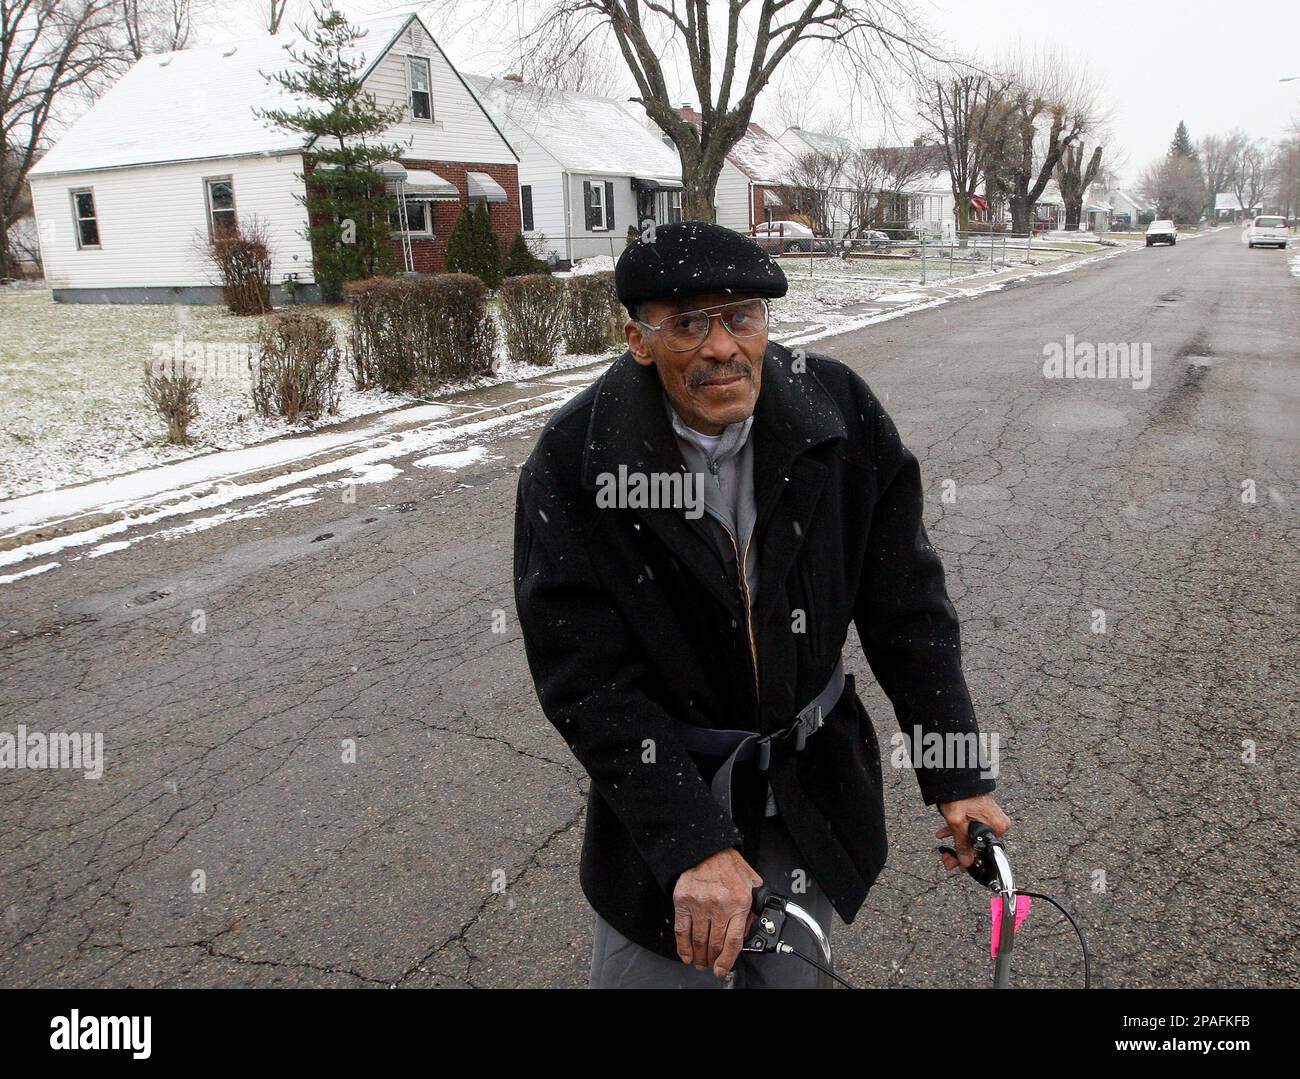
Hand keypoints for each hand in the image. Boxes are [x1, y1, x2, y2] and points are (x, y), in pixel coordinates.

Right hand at [672, 848, 762, 976]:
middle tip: (712, 966)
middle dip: (713, 960)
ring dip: (699, 956)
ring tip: (700, 963)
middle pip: (715, 944)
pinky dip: (683, 946)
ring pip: (699, 940)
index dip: (728, 960)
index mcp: (738, 902)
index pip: (733, 941)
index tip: (724, 968)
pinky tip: (686, 954)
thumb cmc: (727, 863)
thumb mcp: (750, 882)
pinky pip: (682, 930)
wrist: (707, 847)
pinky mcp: (683, 901)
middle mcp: (719, 905)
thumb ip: (752, 906)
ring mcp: (700, 904)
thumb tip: (750, 928)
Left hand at [936, 794, 1010, 870]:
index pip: (985, 852)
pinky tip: (944, 834)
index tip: (956, 865)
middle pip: (979, 847)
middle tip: (947, 859)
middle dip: (961, 854)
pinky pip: (971, 828)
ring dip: (958, 844)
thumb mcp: (957, 822)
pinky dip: (958, 832)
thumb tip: (966, 862)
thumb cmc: (959, 794)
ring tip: (944, 849)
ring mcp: (990, 818)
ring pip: (973, 838)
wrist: (955, 773)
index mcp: (997, 826)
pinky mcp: (981, 814)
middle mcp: (997, 823)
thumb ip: (962, 844)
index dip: (969, 861)